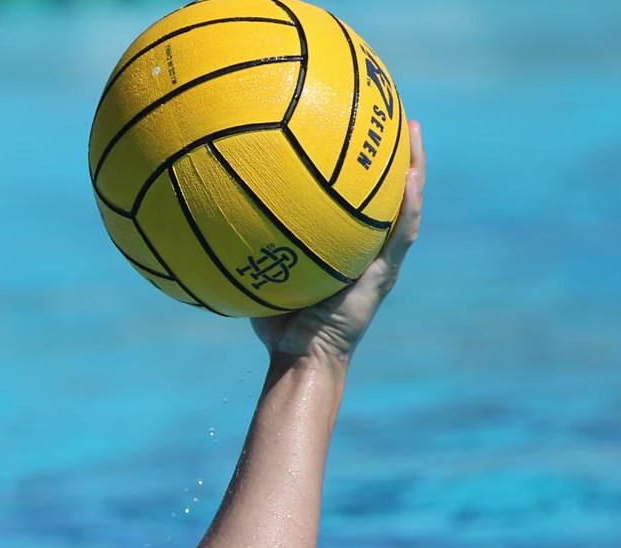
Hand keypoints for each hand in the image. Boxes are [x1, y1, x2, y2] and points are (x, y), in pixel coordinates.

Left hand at [253, 120, 425, 366]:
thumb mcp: (260, 273)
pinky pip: (400, 235)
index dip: (360, 166)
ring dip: (413, 168)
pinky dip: (408, 206)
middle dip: (393, 154)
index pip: (356, 199)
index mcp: (344, 247)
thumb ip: (246, 243)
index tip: (354, 126)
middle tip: (394, 114)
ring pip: (405, 207)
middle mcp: (366, 250)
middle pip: (386, 193)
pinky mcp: (383, 276)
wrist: (301, 359)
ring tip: (414, 131)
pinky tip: (411, 178)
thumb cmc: (275, 323)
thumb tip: (206, 209)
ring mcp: (379, 262)